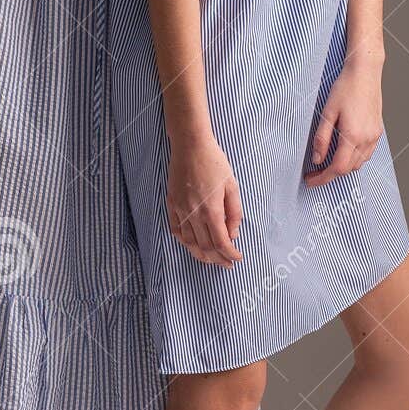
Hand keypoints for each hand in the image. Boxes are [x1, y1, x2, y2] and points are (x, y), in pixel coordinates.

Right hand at [166, 134, 243, 266]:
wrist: (190, 146)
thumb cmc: (214, 162)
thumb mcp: (232, 186)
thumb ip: (234, 213)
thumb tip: (233, 234)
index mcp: (212, 210)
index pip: (221, 242)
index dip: (230, 254)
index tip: (237, 258)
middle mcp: (194, 214)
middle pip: (205, 247)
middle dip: (218, 259)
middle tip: (227, 263)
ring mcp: (180, 210)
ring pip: (189, 242)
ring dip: (201, 255)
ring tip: (211, 260)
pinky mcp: (171, 204)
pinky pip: (176, 230)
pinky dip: (185, 242)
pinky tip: (192, 245)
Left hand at [305, 54, 383, 186]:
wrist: (365, 72)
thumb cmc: (345, 87)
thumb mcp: (327, 112)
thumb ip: (322, 138)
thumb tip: (317, 159)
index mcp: (353, 135)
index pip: (337, 168)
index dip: (323, 178)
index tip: (310, 180)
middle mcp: (367, 139)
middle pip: (348, 169)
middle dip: (331, 175)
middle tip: (314, 172)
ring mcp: (374, 136)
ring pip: (359, 163)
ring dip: (343, 167)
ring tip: (327, 163)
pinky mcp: (378, 131)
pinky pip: (367, 154)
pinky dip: (354, 159)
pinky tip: (344, 152)